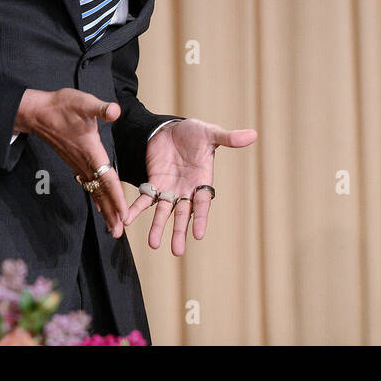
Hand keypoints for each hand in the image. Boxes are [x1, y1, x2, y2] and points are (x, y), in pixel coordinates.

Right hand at [14, 88, 129, 237]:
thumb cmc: (62, 107)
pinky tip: (101, 206)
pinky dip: (97, 198)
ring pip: (95, 192)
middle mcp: (85, 163)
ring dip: (105, 209)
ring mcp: (78, 165)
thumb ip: (100, 108)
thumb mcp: (84, 102)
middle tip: (118, 232)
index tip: (124, 215)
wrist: (39, 112)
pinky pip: (89, 186)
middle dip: (111, 212)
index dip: (117, 197)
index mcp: (91, 151)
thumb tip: (114, 111)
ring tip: (113, 227)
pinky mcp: (75, 163)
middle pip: (101, 192)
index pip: (107, 179)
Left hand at [125, 119, 257, 254]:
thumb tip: (252, 135)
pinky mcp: (154, 183)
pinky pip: (145, 199)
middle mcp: (186, 189)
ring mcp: (169, 188)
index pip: (202, 202)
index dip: (201, 217)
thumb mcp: (210, 133)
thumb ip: (228, 138)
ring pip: (163, 211)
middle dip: (179, 231)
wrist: (171, 129)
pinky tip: (127, 220)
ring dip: (158, 227)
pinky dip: (136, 209)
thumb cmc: (194, 132)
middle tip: (177, 251)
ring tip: (153, 244)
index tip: (198, 234)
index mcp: (202, 180)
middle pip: (183, 214)